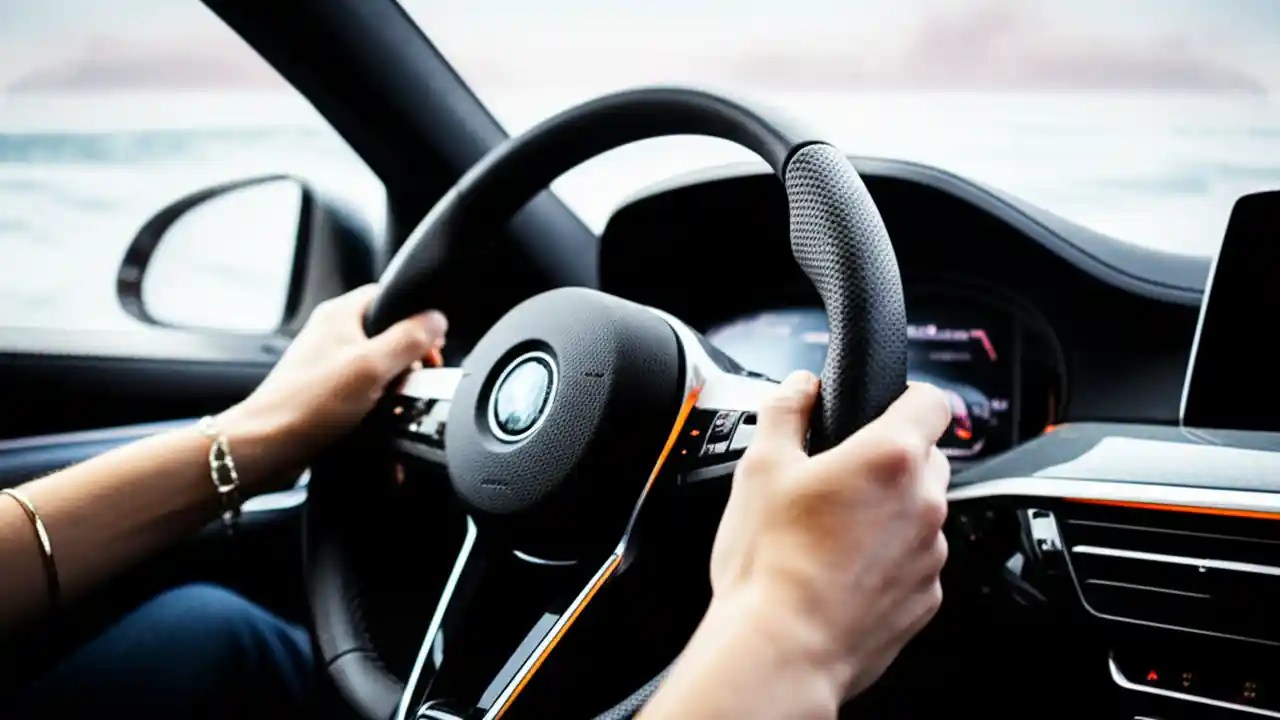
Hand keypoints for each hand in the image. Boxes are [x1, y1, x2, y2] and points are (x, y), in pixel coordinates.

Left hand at [219, 285, 446, 491]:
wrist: (267, 445)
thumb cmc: (309, 404)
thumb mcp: (373, 366)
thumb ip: (410, 339)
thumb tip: (437, 319)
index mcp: (340, 314)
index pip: (389, 296)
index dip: (417, 317)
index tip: (433, 343)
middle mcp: (332, 333)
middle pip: (387, 332)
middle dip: (408, 357)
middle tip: (417, 377)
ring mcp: (327, 362)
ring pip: (377, 363)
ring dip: (394, 383)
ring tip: (398, 401)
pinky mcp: (325, 390)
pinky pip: (363, 388)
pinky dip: (377, 401)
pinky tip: (381, 418)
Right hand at [708, 371, 951, 700]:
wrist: (782, 647)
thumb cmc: (771, 561)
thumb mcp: (761, 466)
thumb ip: (787, 411)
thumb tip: (801, 387)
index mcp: (890, 456)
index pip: (932, 401)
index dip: (907, 397)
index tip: (883, 408)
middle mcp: (924, 502)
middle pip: (927, 458)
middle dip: (891, 459)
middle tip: (840, 477)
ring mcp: (930, 554)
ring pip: (922, 512)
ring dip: (891, 512)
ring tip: (833, 532)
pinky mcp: (926, 598)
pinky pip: (915, 561)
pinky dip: (889, 559)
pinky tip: (842, 570)